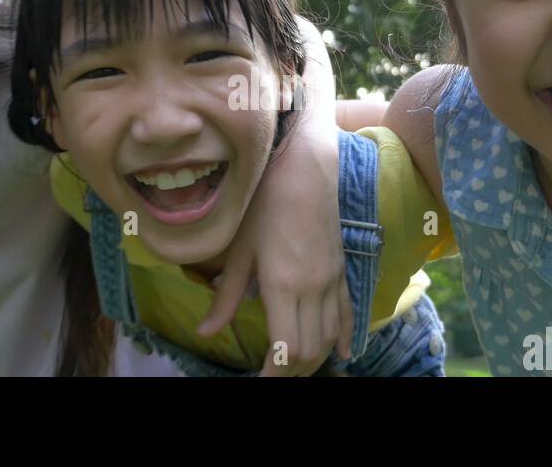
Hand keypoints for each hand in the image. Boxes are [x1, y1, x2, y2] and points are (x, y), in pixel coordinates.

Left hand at [197, 135, 352, 375]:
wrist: (304, 170)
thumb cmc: (263, 205)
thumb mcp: (238, 251)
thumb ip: (224, 297)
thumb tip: (204, 332)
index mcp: (282, 286)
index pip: (286, 349)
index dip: (274, 374)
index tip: (259, 380)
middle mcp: (312, 289)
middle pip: (310, 351)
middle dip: (292, 373)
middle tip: (271, 377)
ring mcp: (331, 281)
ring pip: (329, 337)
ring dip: (314, 360)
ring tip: (294, 369)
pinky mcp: (342, 271)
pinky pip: (348, 314)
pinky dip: (345, 338)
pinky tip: (343, 354)